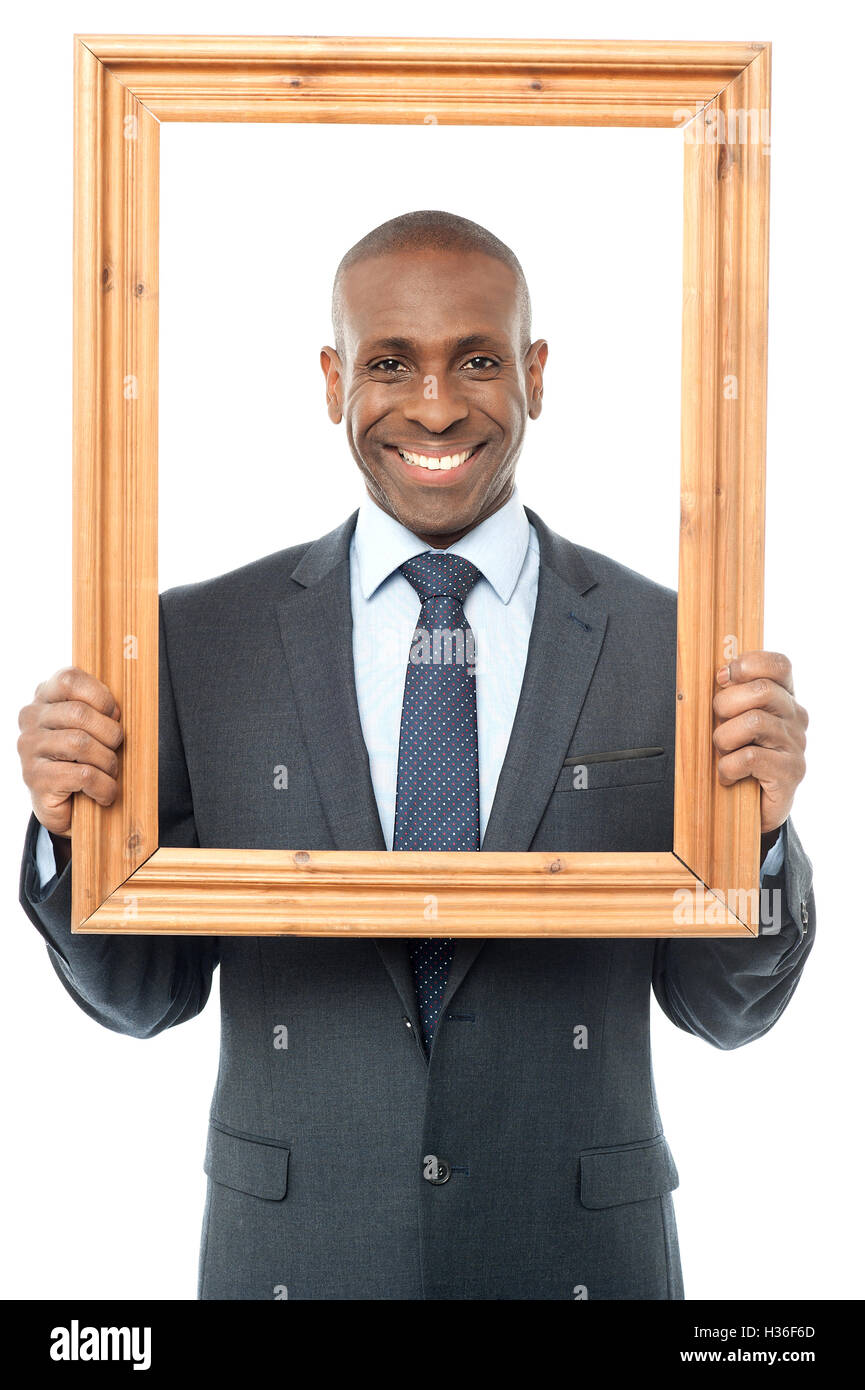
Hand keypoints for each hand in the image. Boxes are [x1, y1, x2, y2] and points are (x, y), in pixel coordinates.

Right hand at [18, 668, 123, 851]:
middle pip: (79, 713)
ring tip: (110, 773)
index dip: (101, 696)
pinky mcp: (35, 778)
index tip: (113, 715)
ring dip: (108, 762)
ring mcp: (29, 748)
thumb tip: (116, 712)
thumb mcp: (91, 725)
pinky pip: (82, 775)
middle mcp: (30, 719)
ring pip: (80, 744)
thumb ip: (99, 709)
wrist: (63, 803)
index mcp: (45, 696)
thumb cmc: (84, 756)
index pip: (69, 679)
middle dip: (110, 733)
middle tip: (115, 749)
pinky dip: (103, 786)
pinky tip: (104, 793)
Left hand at [712, 651, 807, 835]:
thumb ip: (730, 695)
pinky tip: (728, 776)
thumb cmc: (737, 756)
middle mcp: (795, 717)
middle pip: (761, 690)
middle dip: (725, 705)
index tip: (722, 679)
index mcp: (783, 698)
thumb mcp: (731, 721)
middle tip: (718, 725)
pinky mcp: (791, 772)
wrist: (753, 808)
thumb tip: (721, 673)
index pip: (779, 665)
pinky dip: (728, 767)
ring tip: (722, 755)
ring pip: (754, 722)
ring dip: (724, 739)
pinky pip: (750, 757)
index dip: (748, 665)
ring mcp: (796, 745)